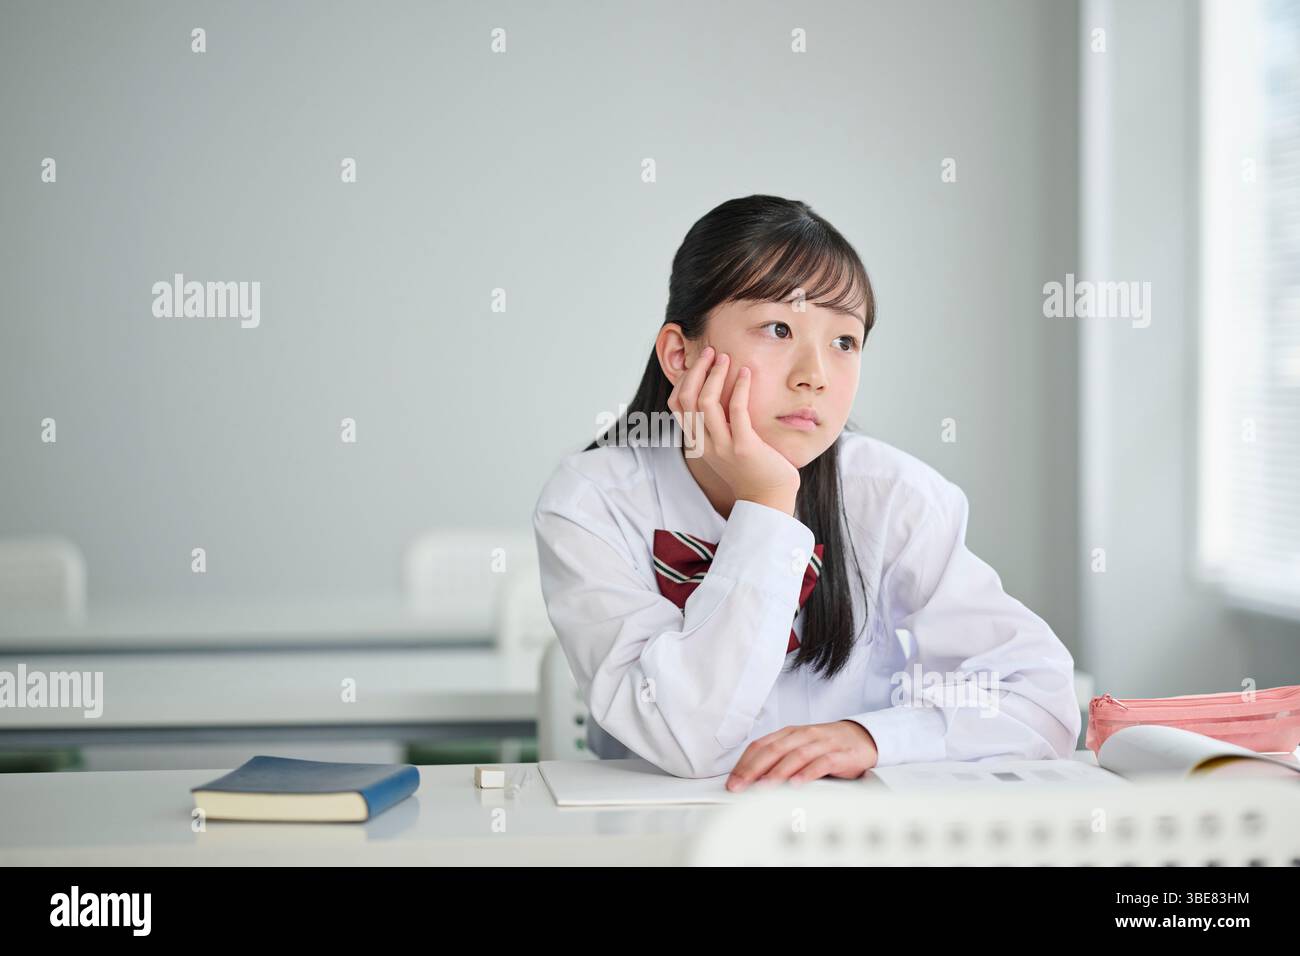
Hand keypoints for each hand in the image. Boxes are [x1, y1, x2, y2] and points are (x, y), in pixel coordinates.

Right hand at [667, 346, 800, 507]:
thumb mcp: (726, 446)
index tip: (698, 362)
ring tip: (725, 358)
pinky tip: (747, 374)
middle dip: (696, 371)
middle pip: (686, 399)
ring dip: (714, 375)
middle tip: (711, 352)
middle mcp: (704, 444)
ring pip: (705, 403)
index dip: (683, 379)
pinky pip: (736, 411)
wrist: (769, 499)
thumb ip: (718, 425)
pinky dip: (740, 388)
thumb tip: (718, 395)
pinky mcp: (744, 447)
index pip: (676, 405)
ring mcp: (722, 446)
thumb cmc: (751, 469)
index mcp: (697, 443)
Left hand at [725, 720, 878, 791]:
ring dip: (777, 772)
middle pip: (774, 750)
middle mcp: (803, 735)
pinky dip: (808, 773)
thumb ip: (778, 759)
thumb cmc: (826, 745)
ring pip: (796, 755)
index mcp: (789, 733)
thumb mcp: (799, 748)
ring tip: (763, 787)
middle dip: (754, 769)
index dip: (745, 763)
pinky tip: (797, 784)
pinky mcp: (840, 754)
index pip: (761, 745)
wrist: (861, 737)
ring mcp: (822, 743)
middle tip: (740, 786)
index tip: (732, 781)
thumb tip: (750, 779)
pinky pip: (822, 762)